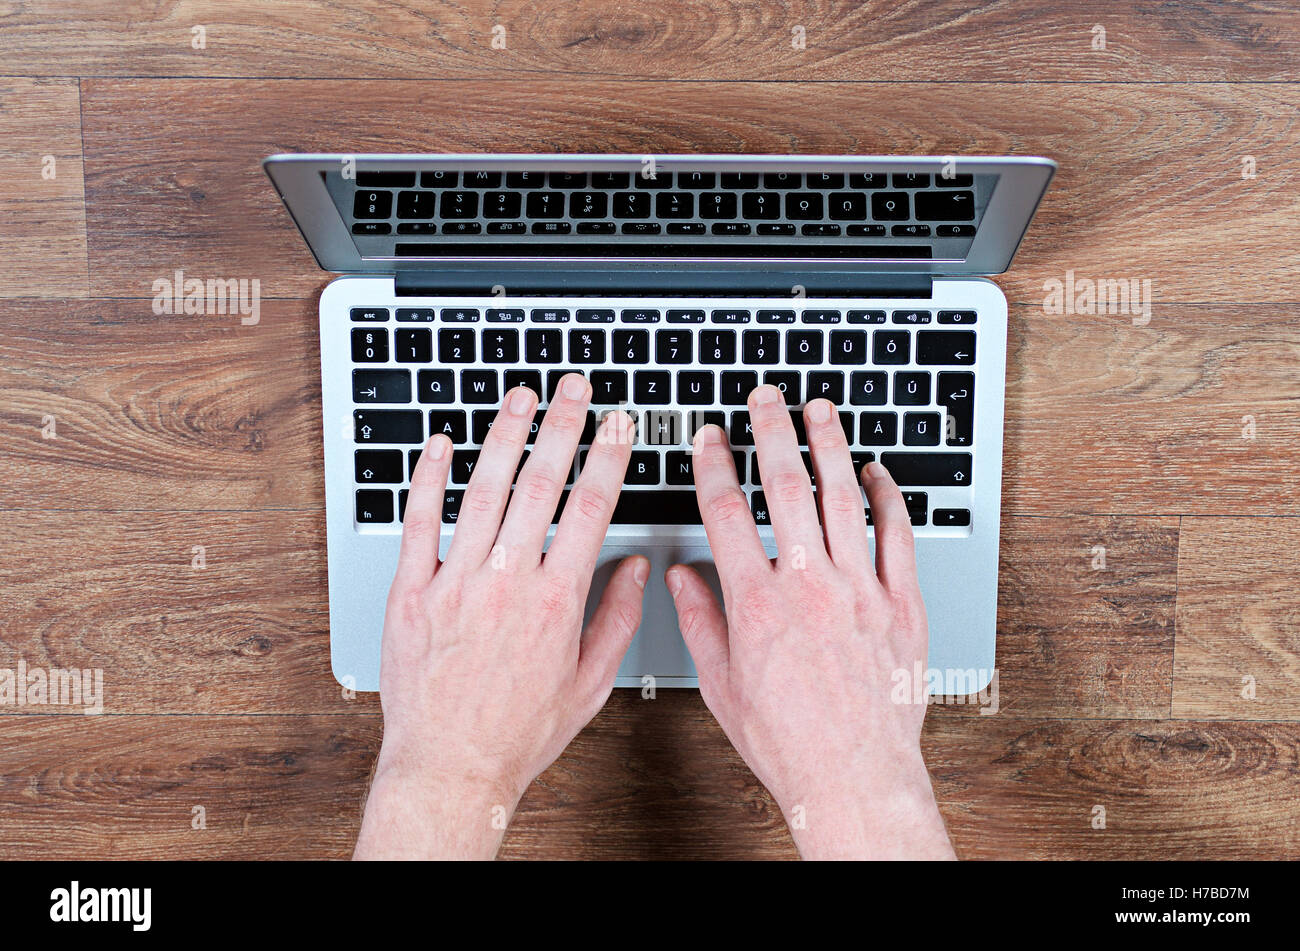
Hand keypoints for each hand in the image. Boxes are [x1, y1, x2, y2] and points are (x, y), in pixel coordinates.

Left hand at [355, 375, 646, 859]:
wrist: (451, 766)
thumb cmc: (518, 732)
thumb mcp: (590, 683)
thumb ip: (617, 619)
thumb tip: (635, 570)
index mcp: (556, 601)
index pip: (590, 508)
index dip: (607, 457)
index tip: (618, 425)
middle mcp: (507, 581)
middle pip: (540, 484)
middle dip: (562, 427)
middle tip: (574, 390)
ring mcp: (456, 582)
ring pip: (483, 491)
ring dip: (505, 437)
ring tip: (521, 399)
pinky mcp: (412, 591)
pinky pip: (419, 522)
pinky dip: (427, 478)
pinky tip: (439, 445)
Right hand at [666, 385, 953, 859]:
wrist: (854, 776)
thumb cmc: (789, 741)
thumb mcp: (722, 686)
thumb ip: (701, 623)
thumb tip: (680, 578)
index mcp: (757, 603)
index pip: (727, 513)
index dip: (712, 465)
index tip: (708, 438)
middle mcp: (809, 585)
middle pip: (786, 488)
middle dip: (771, 433)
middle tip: (765, 399)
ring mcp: (860, 590)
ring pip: (843, 498)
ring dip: (828, 447)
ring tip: (819, 411)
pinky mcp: (901, 604)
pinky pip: (897, 536)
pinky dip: (887, 498)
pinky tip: (876, 472)